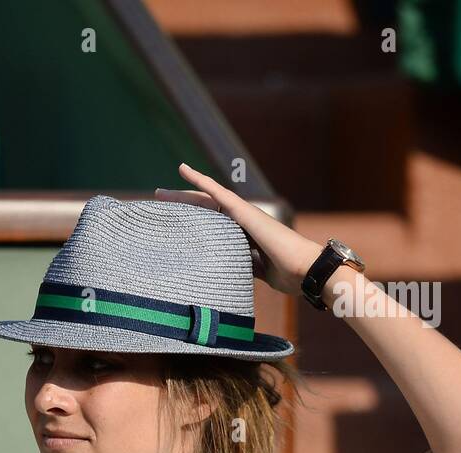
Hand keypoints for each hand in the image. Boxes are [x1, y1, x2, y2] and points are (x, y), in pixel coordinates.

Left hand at [154, 162, 324, 297]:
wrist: (303, 269)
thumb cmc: (287, 274)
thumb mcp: (255, 271)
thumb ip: (243, 265)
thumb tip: (229, 270)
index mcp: (241, 235)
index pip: (210, 225)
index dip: (190, 222)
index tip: (171, 223)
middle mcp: (240, 221)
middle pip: (203, 210)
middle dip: (180, 208)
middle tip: (158, 203)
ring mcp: (241, 214)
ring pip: (204, 200)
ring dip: (181, 196)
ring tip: (159, 194)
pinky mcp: (242, 210)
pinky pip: (216, 192)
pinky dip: (200, 180)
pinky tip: (183, 170)